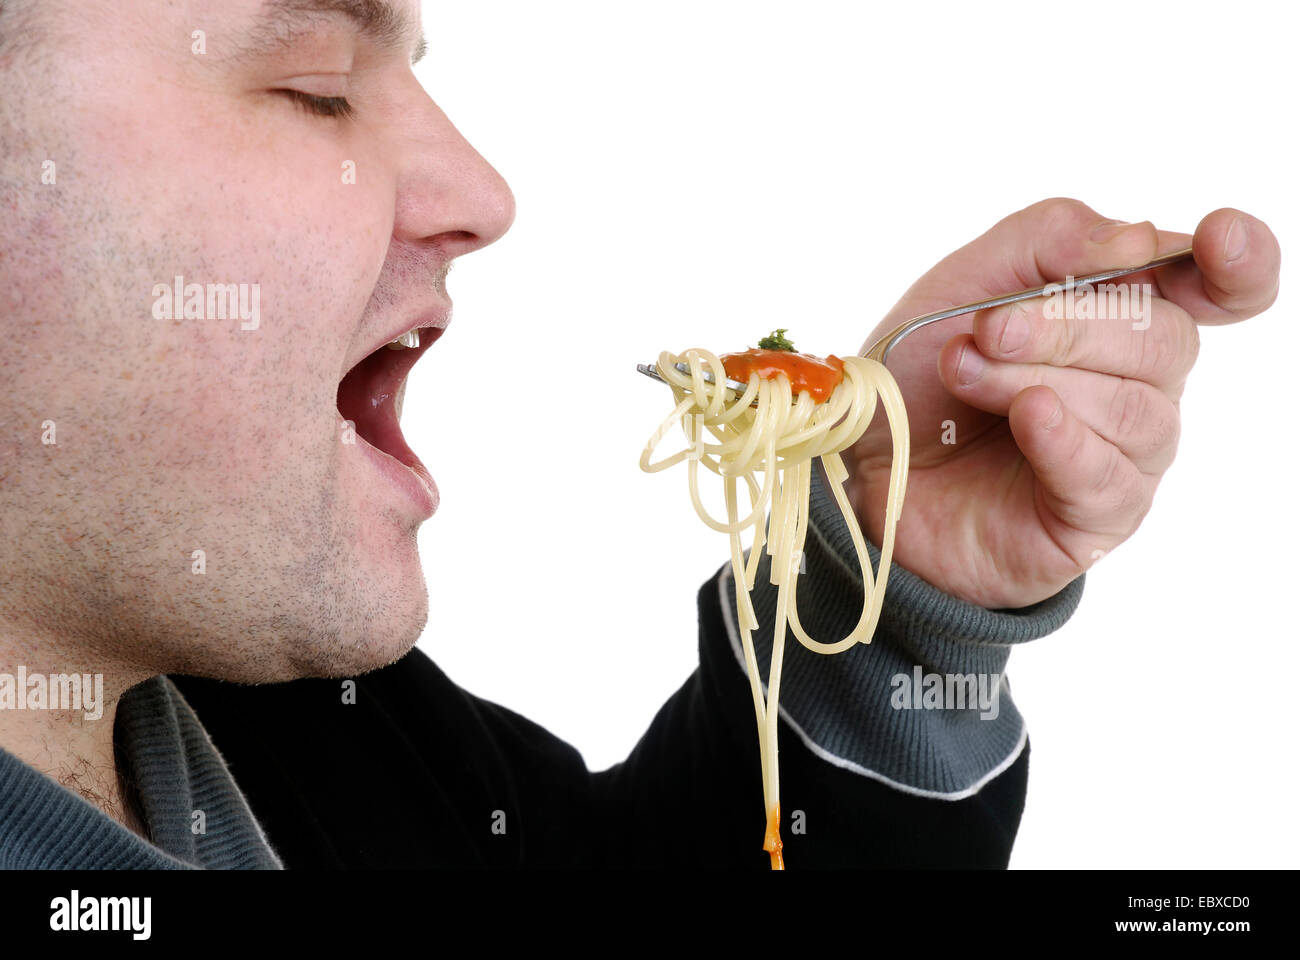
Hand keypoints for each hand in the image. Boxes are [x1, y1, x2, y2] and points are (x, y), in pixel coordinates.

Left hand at [843, 198, 1279, 607]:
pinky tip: (1027, 418)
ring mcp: (1124, 456)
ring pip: (1134, 409)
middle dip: (1068, 327)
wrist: (867, 471)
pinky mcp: (1096, 520)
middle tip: (984, 331)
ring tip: (965, 374)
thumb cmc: (923, 379)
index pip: (1218, 290)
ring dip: (1037, 380)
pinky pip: (1108, 477)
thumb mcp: (964, 283)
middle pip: (1162, 342)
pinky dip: (1064, 439)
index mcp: (1121, 319)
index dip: (1240, 262)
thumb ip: (1047, 241)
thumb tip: (1139, 240)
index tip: (1219, 239)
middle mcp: (1139, 386)